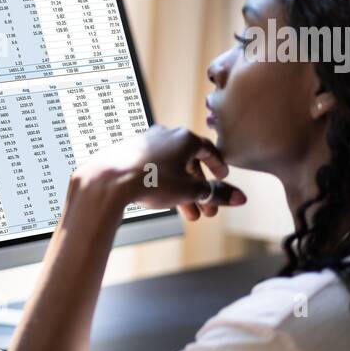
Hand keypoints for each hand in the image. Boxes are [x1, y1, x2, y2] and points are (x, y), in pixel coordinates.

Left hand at [78, 125, 246, 221]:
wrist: (108, 180)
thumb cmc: (152, 181)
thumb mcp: (190, 190)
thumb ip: (217, 193)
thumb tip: (240, 198)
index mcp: (185, 138)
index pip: (209, 150)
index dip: (218, 166)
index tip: (223, 178)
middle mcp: (166, 135)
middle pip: (189, 163)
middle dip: (200, 189)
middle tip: (207, 211)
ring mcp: (145, 142)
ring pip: (171, 168)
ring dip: (182, 191)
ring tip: (188, 215)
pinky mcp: (129, 153)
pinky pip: (152, 168)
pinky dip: (163, 183)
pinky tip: (163, 200)